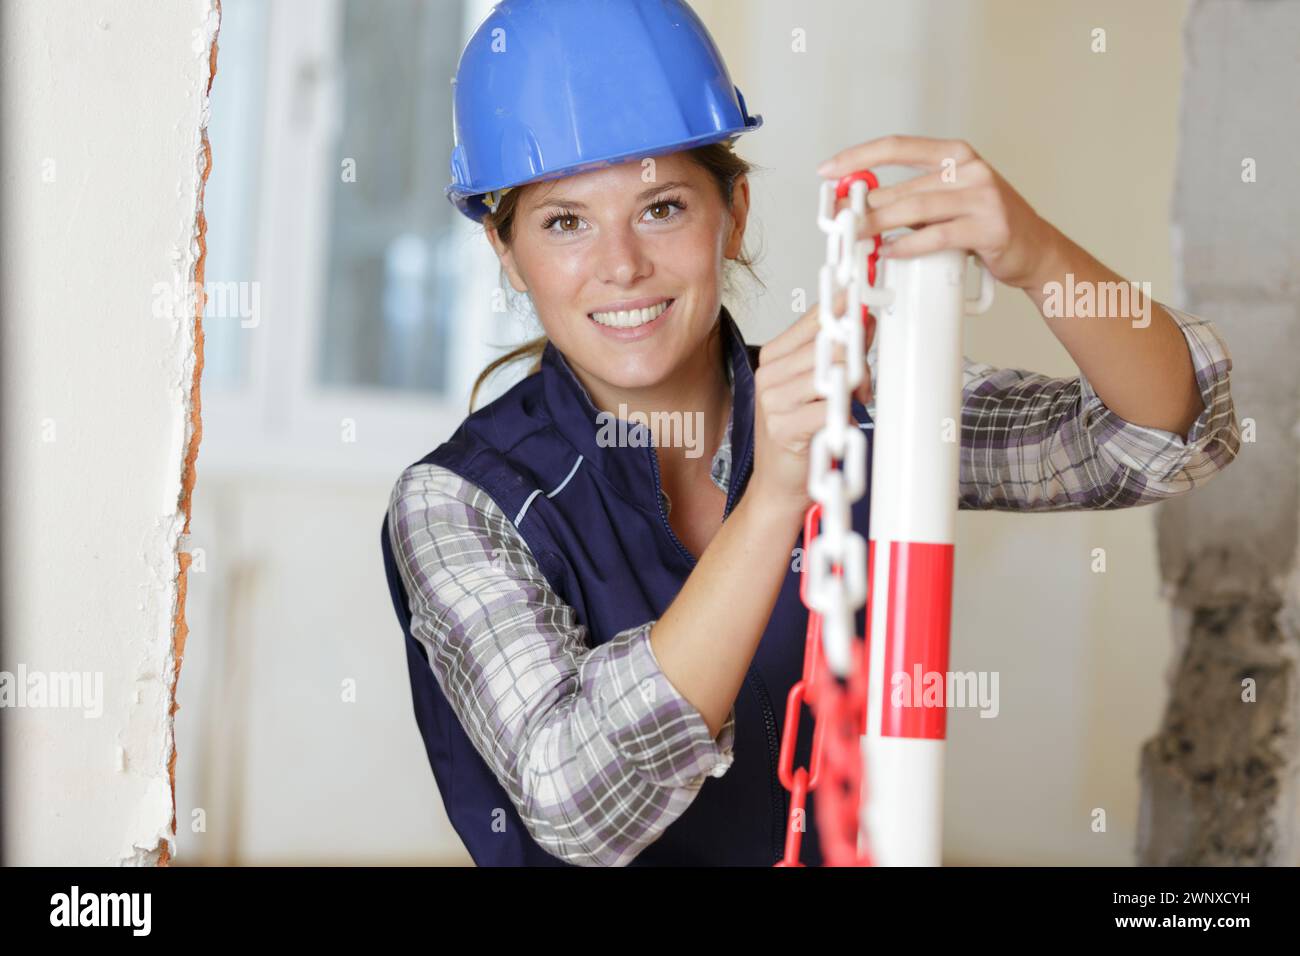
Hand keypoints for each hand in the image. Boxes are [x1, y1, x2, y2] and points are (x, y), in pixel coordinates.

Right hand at [750, 289, 872, 517]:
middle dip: (858, 360)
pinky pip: (831, 408)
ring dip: (856, 389)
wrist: (777, 485)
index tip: (865, 301)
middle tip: (864, 384)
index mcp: (773, 357)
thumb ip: (836, 353)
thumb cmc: (798, 436)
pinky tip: (840, 424)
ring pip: (834, 373)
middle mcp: (769, 374)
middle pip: (830, 344)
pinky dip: (846, 416)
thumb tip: (864, 319)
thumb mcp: (815, 386)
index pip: (815, 320)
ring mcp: (773, 400)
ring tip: (855, 404)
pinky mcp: (784, 427)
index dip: (846, 310)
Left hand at [817, 134, 1062, 289]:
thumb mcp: (949, 200)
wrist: (1036, 249)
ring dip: (880, 225)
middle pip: (903, 186)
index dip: (859, 156)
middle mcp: (970, 170)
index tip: (829, 170)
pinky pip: (939, 236)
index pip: (899, 146)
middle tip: (838, 220)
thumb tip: (863, 205)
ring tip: (856, 237)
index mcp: (956, 155)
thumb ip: (913, 198)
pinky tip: (891, 251)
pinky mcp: (990, 228)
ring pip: (917, 209)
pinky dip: (909, 245)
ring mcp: (983, 197)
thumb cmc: (986, 223)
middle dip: (864, 205)